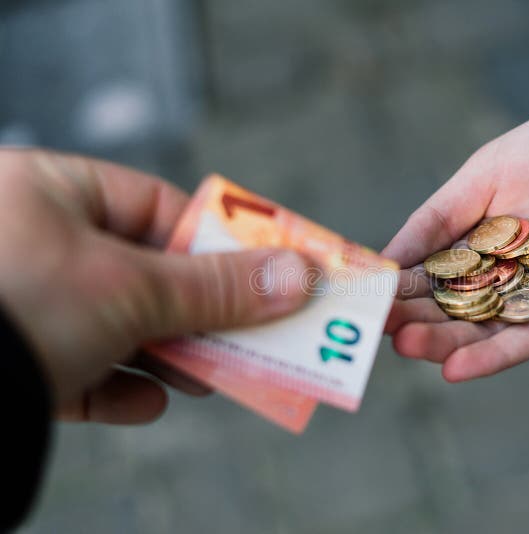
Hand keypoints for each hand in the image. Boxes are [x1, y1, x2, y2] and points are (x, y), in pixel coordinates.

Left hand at [0, 149, 308, 423]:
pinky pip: (76, 370)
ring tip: (211, 378)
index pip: (157, 208)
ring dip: (167, 355)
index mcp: (48, 193)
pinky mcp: (9, 363)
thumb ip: (218, 287)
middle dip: (200, 310)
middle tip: (254, 332)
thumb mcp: (132, 289)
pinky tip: (146, 405)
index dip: (218, 243)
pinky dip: (115, 389)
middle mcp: (29, 242)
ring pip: (115, 325)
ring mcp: (17, 305)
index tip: (267, 272)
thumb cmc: (18, 301)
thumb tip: (300, 275)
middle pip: (144, 273)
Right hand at [384, 103, 528, 381]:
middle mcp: (508, 275)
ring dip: (448, 345)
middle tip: (383, 334)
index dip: (402, 291)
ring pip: (488, 329)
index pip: (433, 276)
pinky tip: (457, 369)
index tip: (367, 304)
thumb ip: (438, 217)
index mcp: (482, 243)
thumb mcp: (483, 174)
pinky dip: (496, 354)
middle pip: (456, 310)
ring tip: (408, 348)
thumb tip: (386, 257)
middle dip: (419, 323)